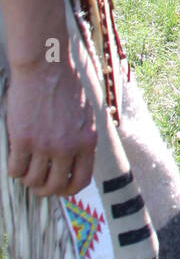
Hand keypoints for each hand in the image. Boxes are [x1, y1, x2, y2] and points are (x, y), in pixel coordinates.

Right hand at [5, 59, 96, 196]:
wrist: (45, 69)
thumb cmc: (65, 89)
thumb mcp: (85, 117)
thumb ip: (81, 140)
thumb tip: (74, 164)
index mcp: (87, 142)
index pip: (81, 181)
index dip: (69, 190)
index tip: (60, 189)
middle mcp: (68, 147)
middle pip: (55, 186)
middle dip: (44, 189)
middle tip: (37, 184)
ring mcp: (44, 145)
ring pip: (33, 180)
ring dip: (27, 179)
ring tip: (26, 170)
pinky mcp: (23, 139)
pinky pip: (16, 168)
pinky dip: (14, 170)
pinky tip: (15, 160)